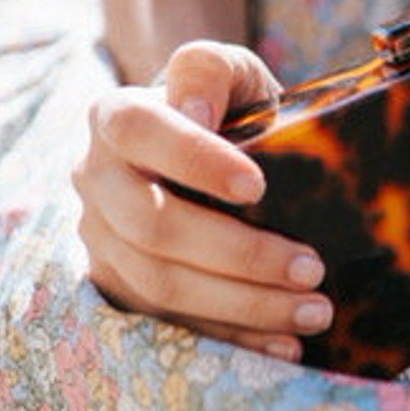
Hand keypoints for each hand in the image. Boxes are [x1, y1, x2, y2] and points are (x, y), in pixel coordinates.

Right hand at [74, 40, 332, 360]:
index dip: (196, 161)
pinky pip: (168, 323)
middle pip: (154, 226)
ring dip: (243, 305)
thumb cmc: (226, 104)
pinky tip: (284, 341)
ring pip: (161, 284)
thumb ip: (212, 69)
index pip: (144, 133)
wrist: (203, 140)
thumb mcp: (231, 71)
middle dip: (239, 254)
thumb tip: (194, 110)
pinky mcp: (119, 285)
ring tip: (314, 310)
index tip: (260, 188)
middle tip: (312, 268)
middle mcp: (95, 179)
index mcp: (116, 117)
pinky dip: (230, 336)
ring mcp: (100, 239)